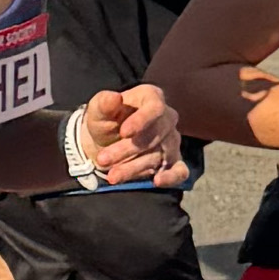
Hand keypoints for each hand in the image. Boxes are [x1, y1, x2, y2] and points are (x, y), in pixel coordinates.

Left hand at [72, 85, 189, 187]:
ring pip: (158, 156)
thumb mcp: (98, 111)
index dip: (141, 120)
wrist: (103, 143)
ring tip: (111, 176)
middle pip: (154, 135)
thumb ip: (103, 104)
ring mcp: (172, 141)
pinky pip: (180, 170)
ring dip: (133, 167)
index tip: (124, 132)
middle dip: (126, 149)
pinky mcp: (174, 162)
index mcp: (151, 98)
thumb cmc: (104, 121)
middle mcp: (167, 118)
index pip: (155, 107)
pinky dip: (171, 177)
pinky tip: (156, 181)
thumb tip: (114, 98)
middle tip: (102, 160)